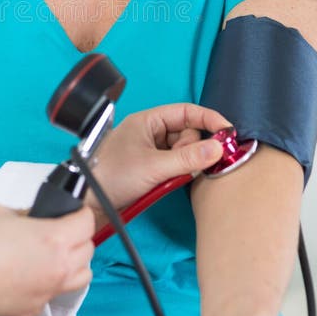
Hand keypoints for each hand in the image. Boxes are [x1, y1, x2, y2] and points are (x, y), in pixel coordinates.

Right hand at [0, 204, 94, 315]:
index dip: (79, 213)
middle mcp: (58, 268)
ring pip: (80, 277)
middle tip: (59, 230)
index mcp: (54, 239)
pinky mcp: (31, 310)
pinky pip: (52, 295)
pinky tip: (28, 275)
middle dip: (78, 237)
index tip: (70, 212)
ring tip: (51, 255)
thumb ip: (27, 215)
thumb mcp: (2, 211)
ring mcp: (46, 292)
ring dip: (73, 263)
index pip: (87, 223)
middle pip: (88, 250)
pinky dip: (48, 284)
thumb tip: (35, 220)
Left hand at [87, 103, 232, 213]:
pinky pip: (177, 167)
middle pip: (188, 134)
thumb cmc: (111, 176)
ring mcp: (151, 152)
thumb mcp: (153, 167)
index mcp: (147, 121)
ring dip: (185, 164)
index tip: (228, 131)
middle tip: (186, 165)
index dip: (208, 119)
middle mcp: (150, 133)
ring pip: (184, 152)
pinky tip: (169, 182)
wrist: (88, 203)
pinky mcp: (152, 170)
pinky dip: (179, 174)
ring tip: (169, 177)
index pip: (186, 112)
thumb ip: (188, 159)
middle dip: (193, 149)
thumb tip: (218, 149)